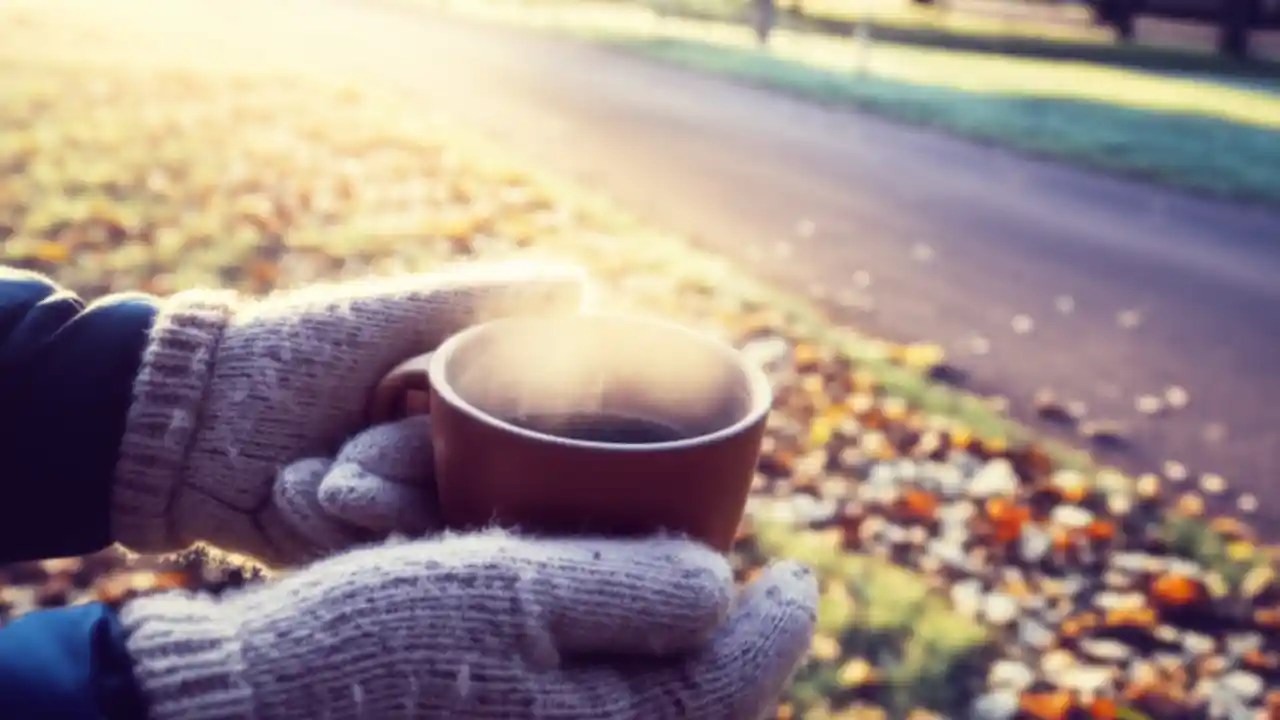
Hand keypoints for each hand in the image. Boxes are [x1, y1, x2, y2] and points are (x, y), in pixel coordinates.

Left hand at [110, 262, 583, 564]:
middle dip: (399, 465)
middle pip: (456, 493)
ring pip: (411, 527)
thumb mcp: (389, 315)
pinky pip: (357, 550)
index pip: (503, 444)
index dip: (487, 436)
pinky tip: (284, 484)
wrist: (186, 409)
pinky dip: (316, 513)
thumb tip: (578, 282)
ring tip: (313, 466)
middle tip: (351, 444)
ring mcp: (378, 516)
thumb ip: (478, 300)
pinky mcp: (335, 554)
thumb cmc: (289, 351)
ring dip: (359, 491)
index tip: (434, 411)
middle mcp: (421, 472)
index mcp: (445, 421)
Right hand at [122, 532, 817, 719]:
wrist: (251, 708)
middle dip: (747, 660)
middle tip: (773, 600)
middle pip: (699, 717)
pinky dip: (636, 684)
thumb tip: (720, 584)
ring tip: (713, 616)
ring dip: (695, 671)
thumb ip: (625, 590)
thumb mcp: (508, 592)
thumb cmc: (374, 644)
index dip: (779, 630)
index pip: (728, 691)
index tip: (801, 576)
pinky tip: (631, 645)